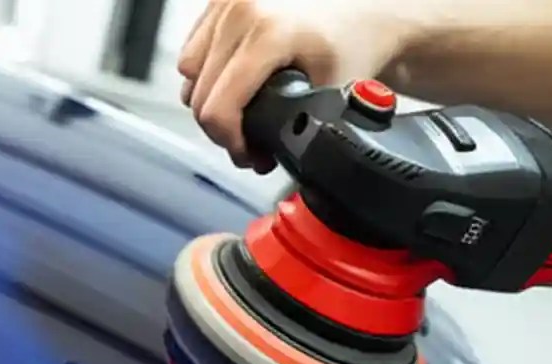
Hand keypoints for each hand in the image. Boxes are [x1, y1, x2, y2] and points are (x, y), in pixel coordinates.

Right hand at [177, 0, 415, 171]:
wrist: (363, 15)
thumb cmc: (354, 47)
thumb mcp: (332, 94)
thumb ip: (298, 128)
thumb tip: (276, 160)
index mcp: (269, 32)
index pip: (218, 107)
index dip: (230, 143)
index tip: (250, 154)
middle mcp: (241, 10)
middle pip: (198, 95)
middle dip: (222, 129)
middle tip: (251, 145)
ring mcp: (227, 1)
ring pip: (188, 72)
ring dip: (209, 100)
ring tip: (242, 113)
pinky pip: (192, 50)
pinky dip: (206, 74)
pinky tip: (235, 85)